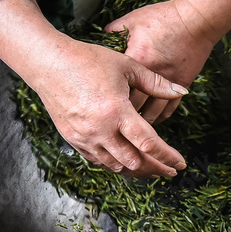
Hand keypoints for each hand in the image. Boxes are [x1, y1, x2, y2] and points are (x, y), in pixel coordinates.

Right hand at [0, 0, 187, 177]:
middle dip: (155, 168)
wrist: (48, 63)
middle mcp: (100, 130)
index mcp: (117, 111)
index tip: (180, 163)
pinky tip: (126, 163)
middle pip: (134, 161)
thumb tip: (181, 91)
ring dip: (136, 171)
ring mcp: (84, 137)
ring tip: (152, 171)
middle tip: (169, 170)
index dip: (167, 156)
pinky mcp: (73, 139)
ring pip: (116, 166)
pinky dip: (115, 165)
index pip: (149, 143)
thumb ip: (156, 83)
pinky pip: (98, 161)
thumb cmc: (89, 60)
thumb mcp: (127, 66)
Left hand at [105, 0, 230, 124]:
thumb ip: (116, 30)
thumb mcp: (134, 20)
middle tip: (113, 123)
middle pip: (134, 105)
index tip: (101, 106)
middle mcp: (151, 76)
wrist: (196, 19)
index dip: (109, 100)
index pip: (118, 87)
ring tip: (132, 127)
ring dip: (142, 122)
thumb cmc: (164, 17)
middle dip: (122, 116)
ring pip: (153, 112)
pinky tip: (153, 120)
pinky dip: (160, 117)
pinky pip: (170, 108)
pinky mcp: (182, 84)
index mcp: (136, 60)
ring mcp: (168, 83)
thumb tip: (102, 36)